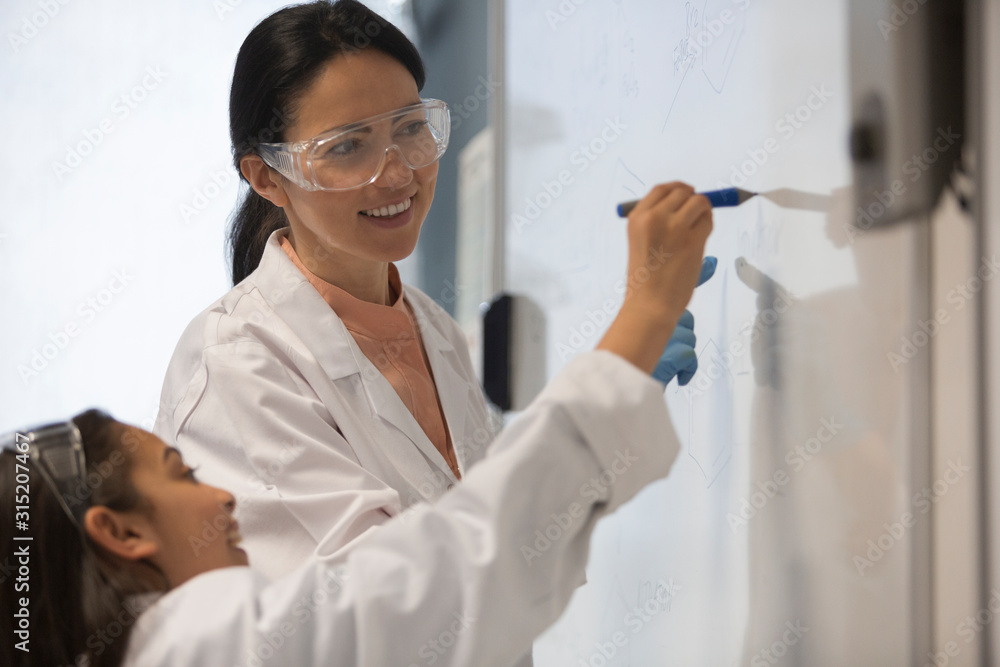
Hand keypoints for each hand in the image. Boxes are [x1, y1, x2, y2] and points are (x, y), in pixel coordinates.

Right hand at [597, 182, 713, 374]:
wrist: (649, 304)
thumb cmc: (644, 280)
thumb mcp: (640, 242)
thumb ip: (656, 223)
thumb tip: (684, 205)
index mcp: (637, 218)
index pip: (661, 190)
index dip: (677, 189)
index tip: (686, 195)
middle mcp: (654, 218)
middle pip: (682, 192)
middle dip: (691, 199)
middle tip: (696, 214)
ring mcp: (675, 228)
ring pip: (699, 202)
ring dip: (703, 210)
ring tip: (698, 227)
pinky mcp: (693, 240)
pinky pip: (708, 221)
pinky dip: (708, 224)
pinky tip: (701, 237)